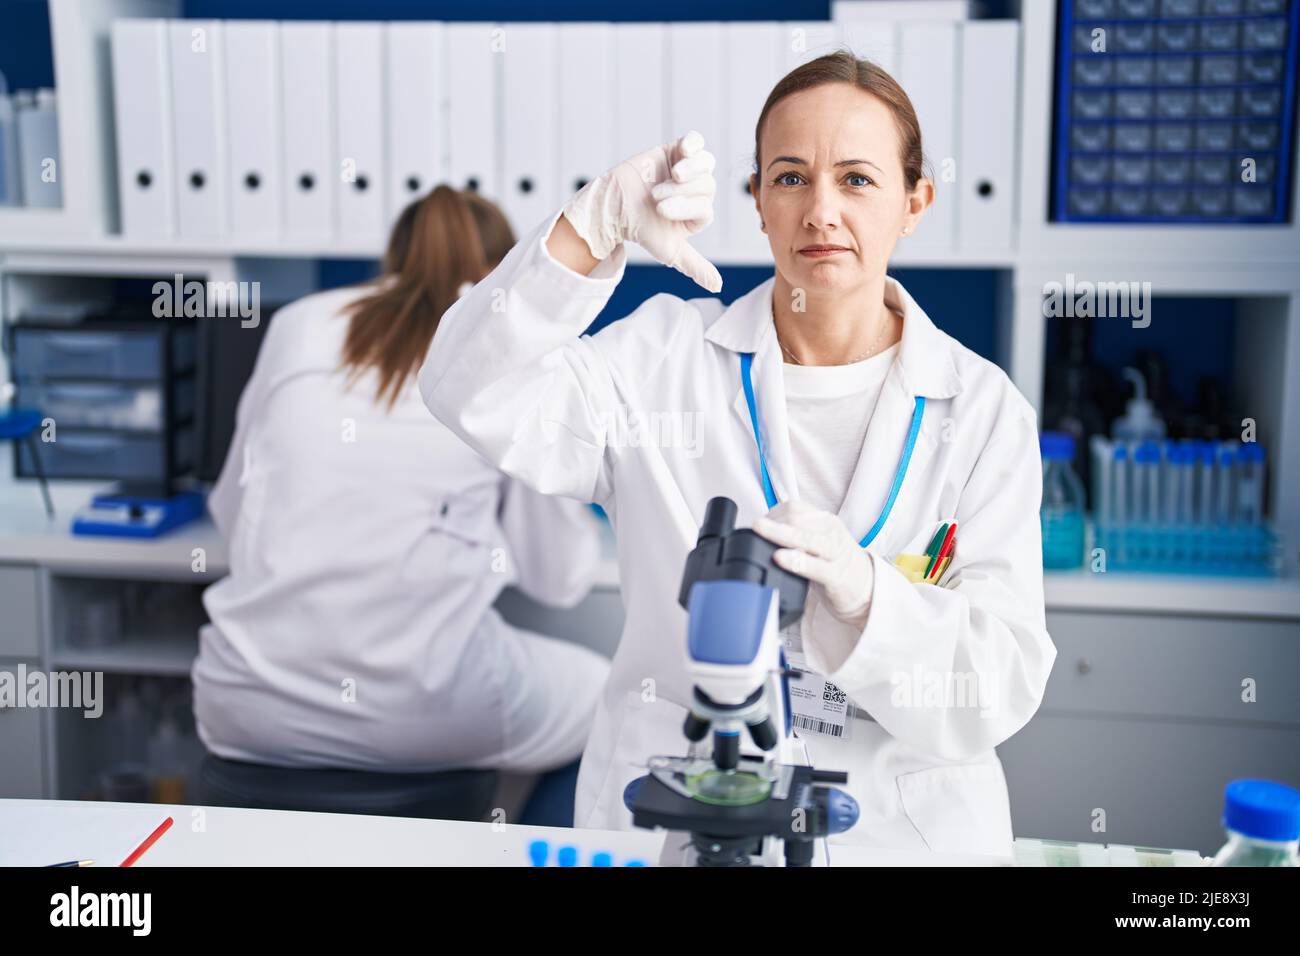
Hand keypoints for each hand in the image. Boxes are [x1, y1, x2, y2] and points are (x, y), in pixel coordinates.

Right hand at [561, 130, 722, 293]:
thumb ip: (695, 266)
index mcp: (699, 213)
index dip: (686, 207)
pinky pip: (696, 141)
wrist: (614, 205)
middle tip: (656, 196)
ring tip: (673, 173)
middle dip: (681, 192)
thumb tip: (718, 288)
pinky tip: (684, 149)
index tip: (661, 211)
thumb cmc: (641, 229)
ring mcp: (688, 169)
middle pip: (707, 186)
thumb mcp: (670, 251)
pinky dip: (694, 143)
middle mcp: (698, 191)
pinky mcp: (676, 150)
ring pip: (706, 164)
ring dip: (691, 169)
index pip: (706, 208)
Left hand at [753, 500, 875, 630]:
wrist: (865, 585)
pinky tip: (780, 558)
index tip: (758, 524)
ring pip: (805, 537)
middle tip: (755, 526)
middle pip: (797, 519)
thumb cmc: (835, 562)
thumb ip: (796, 533)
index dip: (773, 514)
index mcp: (825, 521)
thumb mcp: (817, 541)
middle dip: (773, 522)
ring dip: (779, 534)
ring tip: (760, 533)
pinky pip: (815, 566)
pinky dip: (795, 560)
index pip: (795, 508)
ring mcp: (834, 553)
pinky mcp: (835, 575)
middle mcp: (830, 532)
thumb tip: (764, 532)